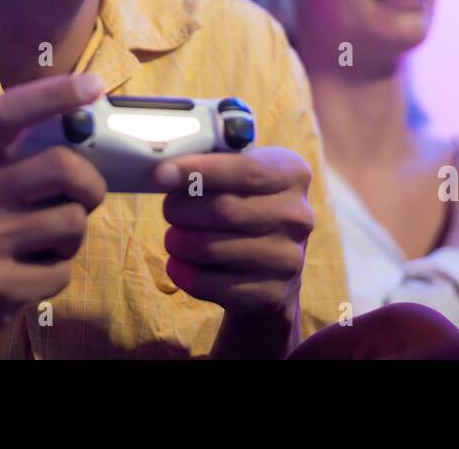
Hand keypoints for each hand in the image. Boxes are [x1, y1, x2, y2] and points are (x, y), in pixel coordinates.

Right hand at [0, 72, 108, 342]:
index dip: (55, 93)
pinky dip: (55, 272)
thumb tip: (59, 107)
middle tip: (87, 193)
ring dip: (72, 234)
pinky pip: (60, 271)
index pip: (5, 111)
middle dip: (90, 182)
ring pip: (71, 222)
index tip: (94, 85)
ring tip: (49, 240)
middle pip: (62, 166)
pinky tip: (29, 272)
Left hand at [153, 147, 313, 318]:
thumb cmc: (245, 207)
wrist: (270, 267)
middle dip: (182, 209)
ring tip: (173, 238)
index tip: (160, 174)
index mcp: (293, 174)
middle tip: (168, 210)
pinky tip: (179, 264)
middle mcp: (298, 215)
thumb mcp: (239, 177)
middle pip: (223, 210)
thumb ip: (211, 164)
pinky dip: (184, 273)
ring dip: (179, 242)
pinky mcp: (272, 294)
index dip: (198, 170)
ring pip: (212, 248)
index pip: (246, 169)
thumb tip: (166, 169)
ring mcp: (289, 258)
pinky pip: (211, 284)